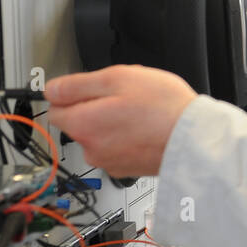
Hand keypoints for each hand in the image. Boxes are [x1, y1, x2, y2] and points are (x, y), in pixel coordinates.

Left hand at [46, 65, 197, 177]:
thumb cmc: (162, 107)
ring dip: (112, 124)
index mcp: (82, 124)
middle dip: (95, 108)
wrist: (195, 140)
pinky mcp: (126, 169)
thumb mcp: (117, 77)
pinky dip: (126, 138)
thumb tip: (51, 90)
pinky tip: (146, 128)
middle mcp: (90, 149)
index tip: (90, 88)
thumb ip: (77, 84)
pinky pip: (116, 148)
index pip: (54, 107)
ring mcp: (108, 162)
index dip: (72, 93)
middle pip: (78, 122)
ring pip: (99, 136)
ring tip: (141, 112)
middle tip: (124, 96)